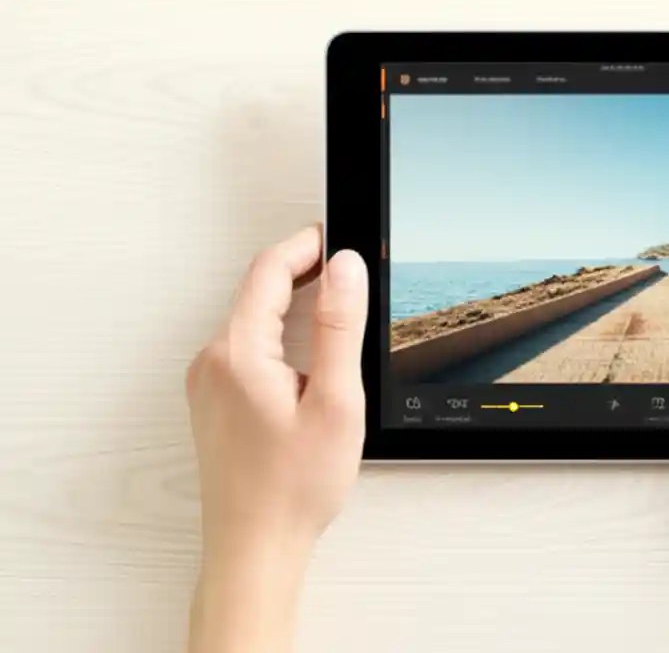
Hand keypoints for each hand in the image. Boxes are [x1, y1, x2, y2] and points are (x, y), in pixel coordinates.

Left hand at [185, 225, 367, 652]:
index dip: (304, 246)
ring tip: (330, 303)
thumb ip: (339, 326)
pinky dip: (276, 335)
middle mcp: (213, 363)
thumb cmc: (293, 486)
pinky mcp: (213, 405)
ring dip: (288, 305)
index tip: (334, 235)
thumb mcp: (335, 400)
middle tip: (341, 265)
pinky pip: (244, 350)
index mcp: (238, 353)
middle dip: (299, 272)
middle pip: (255, 293)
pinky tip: (305, 354)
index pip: (267, 272)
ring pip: (250, 322)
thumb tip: (346, 266)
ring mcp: (208, 385)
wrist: (254, 547)